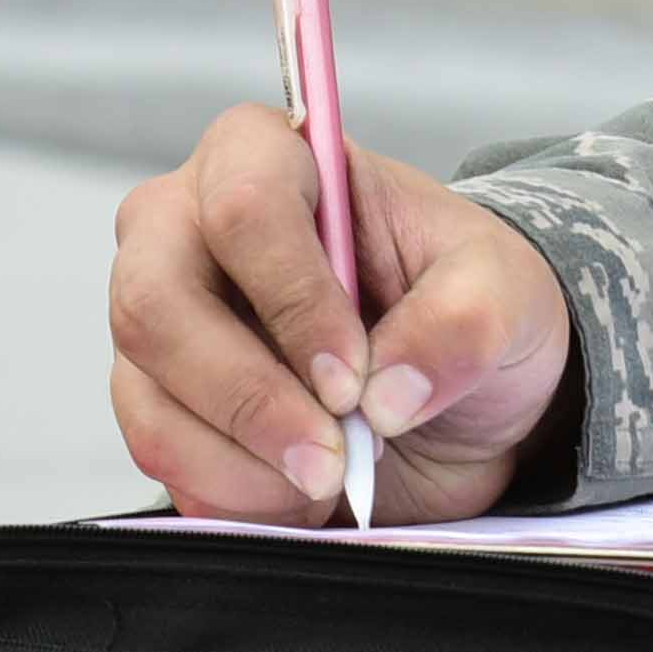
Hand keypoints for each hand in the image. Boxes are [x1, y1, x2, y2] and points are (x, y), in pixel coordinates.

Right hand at [108, 100, 576, 525]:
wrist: (452, 389)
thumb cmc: (462, 303)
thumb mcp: (503, 291)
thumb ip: (465, 320)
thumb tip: (389, 391)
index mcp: (272, 157)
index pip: (244, 207)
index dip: (294, 300)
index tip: (354, 378)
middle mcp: (188, 225)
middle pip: (155, 303)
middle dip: (248, 398)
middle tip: (332, 457)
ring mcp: (159, 316)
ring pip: (149, 397)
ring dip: (245, 462)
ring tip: (332, 475)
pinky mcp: (153, 399)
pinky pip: (159, 458)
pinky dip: (232, 494)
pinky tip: (299, 490)